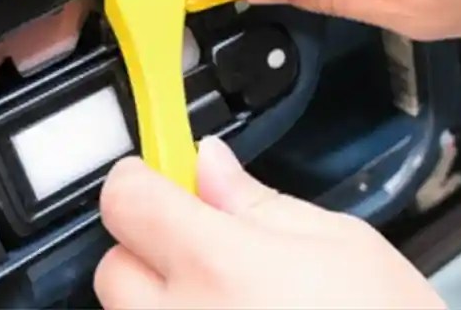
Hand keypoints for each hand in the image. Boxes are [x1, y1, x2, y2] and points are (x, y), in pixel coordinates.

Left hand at [94, 136, 445, 308]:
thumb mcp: (344, 244)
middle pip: (115, 270)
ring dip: (167, 304)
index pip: (127, 202)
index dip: (141, 181)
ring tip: (238, 306)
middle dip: (151, 250)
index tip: (156, 178)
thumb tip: (210, 165)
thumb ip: (262, 203)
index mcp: (222, 267)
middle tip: (209, 249)